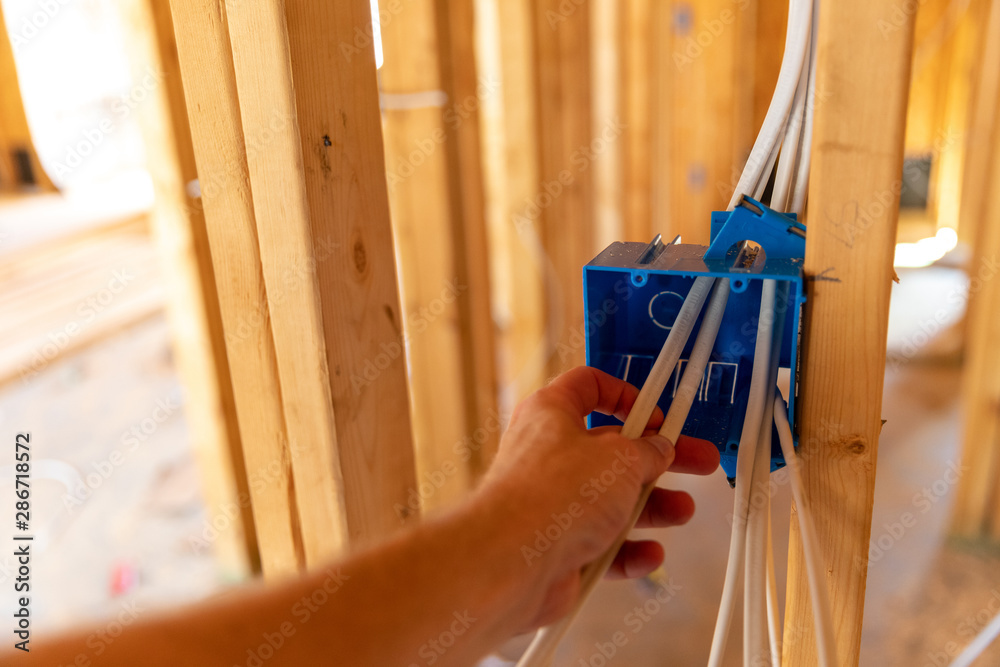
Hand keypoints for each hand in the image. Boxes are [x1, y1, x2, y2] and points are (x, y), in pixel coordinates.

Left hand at [477, 366, 719, 630]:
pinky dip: (628, 551)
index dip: (625, 395)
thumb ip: (647, 452)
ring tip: (682, 511)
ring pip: (610, 501)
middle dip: (659, 458)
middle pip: (612, 449)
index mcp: (551, 415)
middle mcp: (547, 456)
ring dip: (651, 507)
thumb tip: (659, 450)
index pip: (587, 387)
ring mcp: (551, 504)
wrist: (512, 559)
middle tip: (698, 461)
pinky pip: (601, 546)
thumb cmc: (553, 493)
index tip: (656, 414)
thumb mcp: (620, 457)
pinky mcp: (556, 547)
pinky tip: (650, 553)